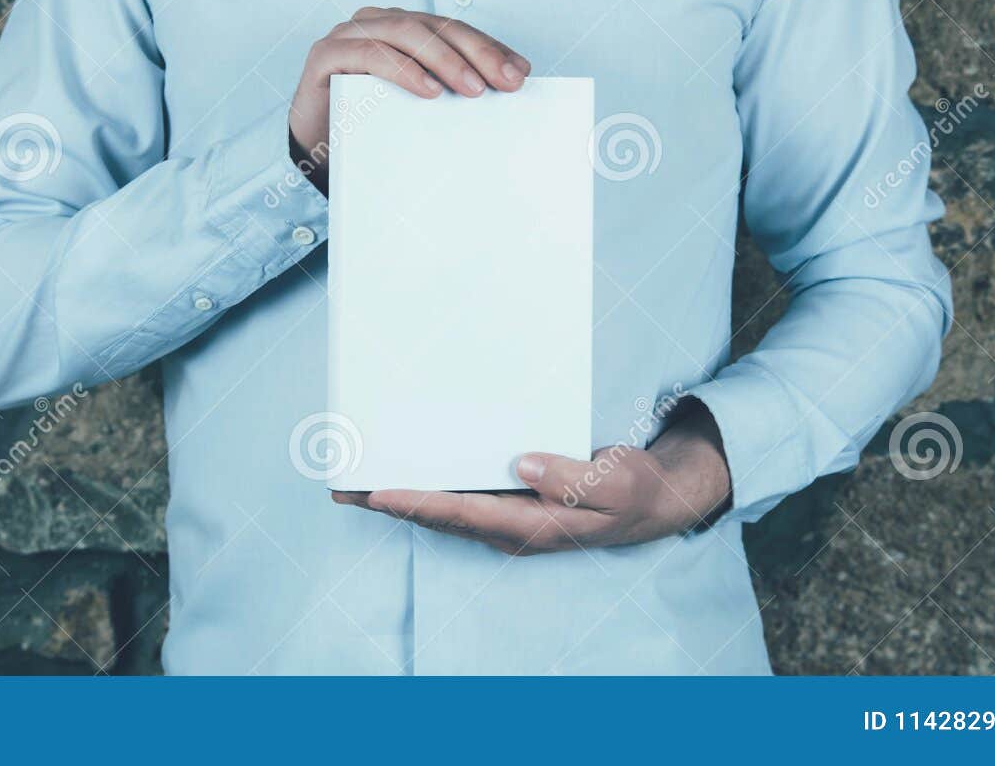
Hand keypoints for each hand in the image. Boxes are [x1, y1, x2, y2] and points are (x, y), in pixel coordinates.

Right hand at [288, 6, 531, 190]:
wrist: (316, 145)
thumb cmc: (372, 123)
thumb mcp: (418, 106)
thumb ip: (451, 91)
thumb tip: (509, 90)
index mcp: (406, 28)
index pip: (456, 30)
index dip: (490, 47)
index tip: (520, 73)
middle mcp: (380, 22)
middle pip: (437, 26)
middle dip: (477, 53)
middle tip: (505, 82)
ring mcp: (352, 33)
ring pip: (407, 33)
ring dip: (445, 59)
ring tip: (473, 88)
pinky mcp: (327, 54)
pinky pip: (369, 53)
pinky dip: (402, 70)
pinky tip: (428, 90)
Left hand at [333, 412, 732, 555]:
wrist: (654, 500)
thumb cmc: (636, 492)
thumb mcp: (617, 483)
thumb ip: (573, 480)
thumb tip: (525, 465)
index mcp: (531, 527)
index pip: (463, 514)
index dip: (419, 503)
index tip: (379, 492)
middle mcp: (509, 527)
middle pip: (438, 514)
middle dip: (390, 501)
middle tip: (340, 485)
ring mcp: (507, 518)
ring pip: (443, 507)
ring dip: (400, 494)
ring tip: (354, 479)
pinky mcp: (509, 504)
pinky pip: (459, 495)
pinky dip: (427, 484)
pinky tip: (404, 469)